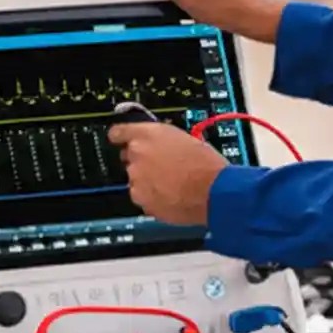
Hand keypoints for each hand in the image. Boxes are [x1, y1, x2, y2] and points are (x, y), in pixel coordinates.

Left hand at [107, 122, 227, 225]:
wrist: (214, 191)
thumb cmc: (206, 164)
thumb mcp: (185, 138)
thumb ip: (162, 139)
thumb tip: (157, 145)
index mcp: (147, 134)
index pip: (118, 132)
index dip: (120, 137)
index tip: (120, 140)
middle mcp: (137, 154)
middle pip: (129, 157)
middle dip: (141, 161)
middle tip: (162, 166)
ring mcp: (136, 179)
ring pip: (136, 178)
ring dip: (147, 180)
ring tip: (172, 184)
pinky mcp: (141, 200)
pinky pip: (142, 196)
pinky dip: (152, 197)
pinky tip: (171, 196)